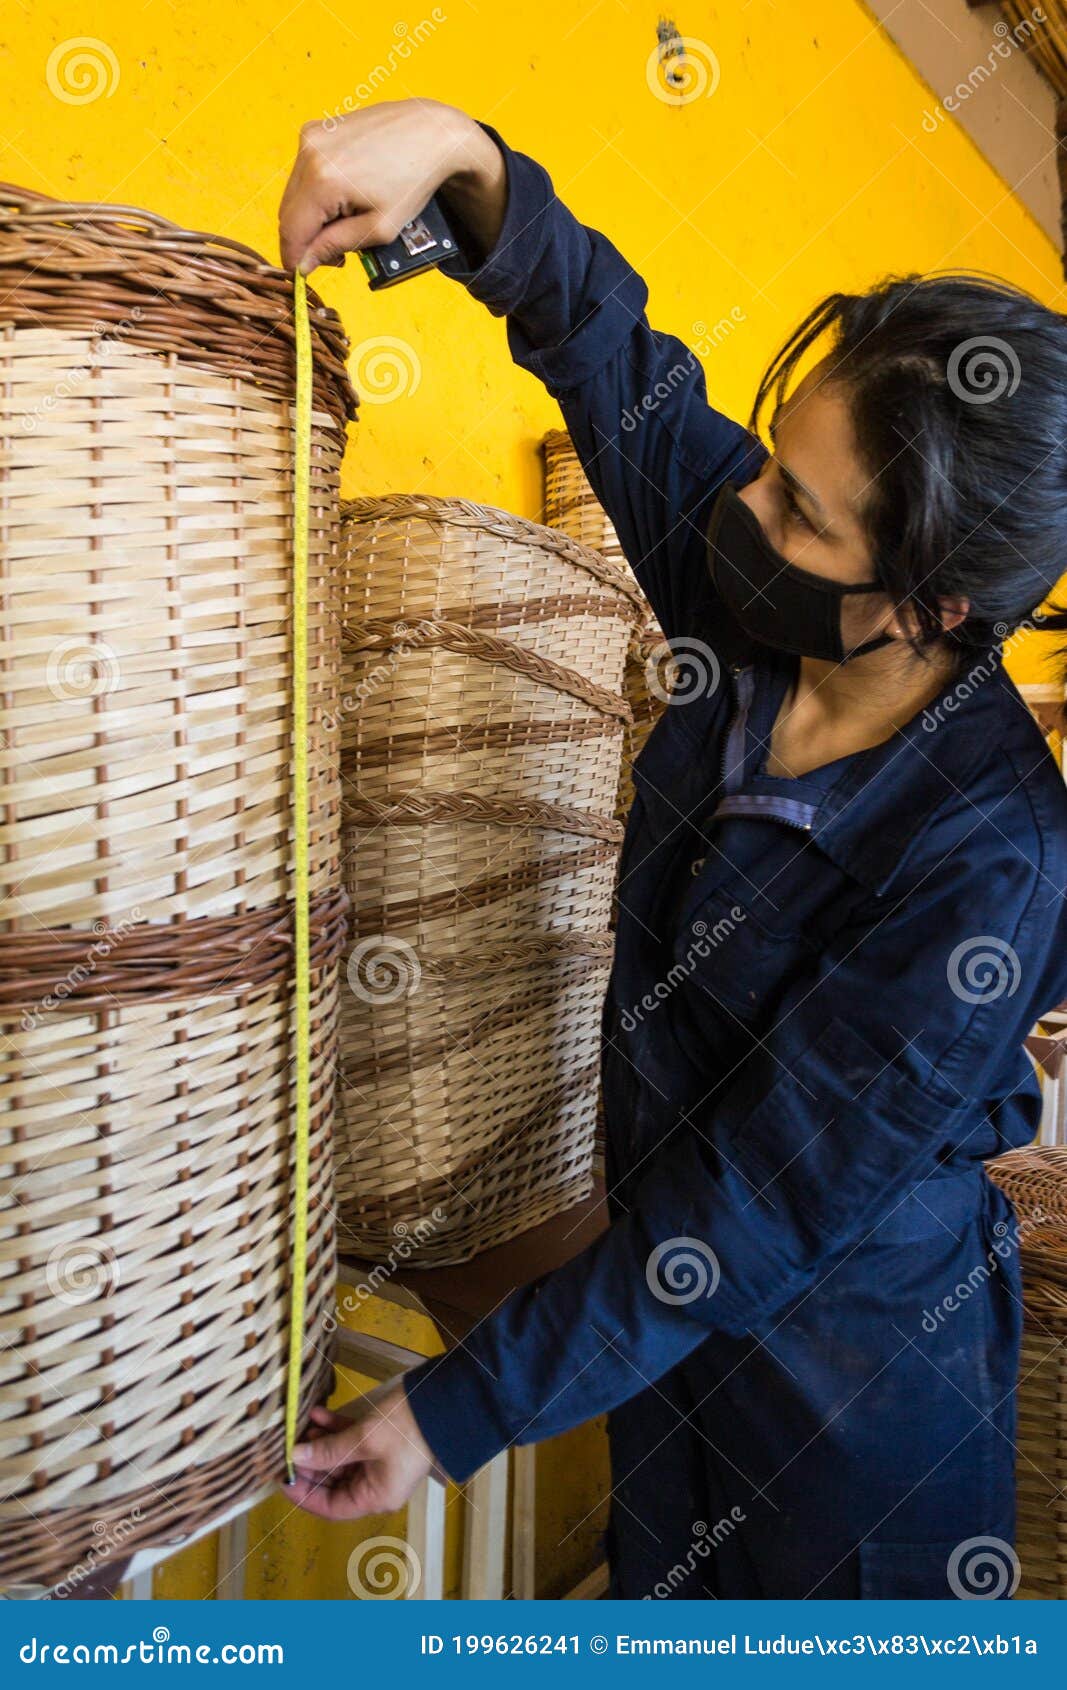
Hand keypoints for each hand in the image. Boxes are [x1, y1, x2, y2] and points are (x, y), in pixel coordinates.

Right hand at [279, 97, 478, 274]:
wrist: (431, 134)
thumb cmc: (413, 179)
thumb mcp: (378, 227)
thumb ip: (335, 246)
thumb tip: (304, 263)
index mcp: (323, 179)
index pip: (291, 231)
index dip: (295, 258)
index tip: (303, 274)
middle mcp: (309, 152)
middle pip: (288, 213)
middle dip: (306, 238)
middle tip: (335, 253)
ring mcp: (311, 137)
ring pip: (294, 194)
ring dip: (311, 216)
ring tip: (345, 223)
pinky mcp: (316, 130)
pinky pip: (303, 173)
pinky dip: (316, 193)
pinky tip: (343, 198)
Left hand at [286, 1378, 441, 1519]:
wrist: (444, 1401)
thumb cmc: (408, 1427)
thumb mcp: (365, 1439)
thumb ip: (329, 1450)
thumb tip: (296, 1457)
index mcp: (375, 1498)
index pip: (329, 1507)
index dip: (303, 1494)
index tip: (282, 1477)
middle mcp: (376, 1487)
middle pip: (332, 1482)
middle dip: (309, 1462)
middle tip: (289, 1445)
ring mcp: (379, 1464)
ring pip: (339, 1459)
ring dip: (320, 1442)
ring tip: (303, 1424)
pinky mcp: (382, 1444)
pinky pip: (351, 1443)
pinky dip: (335, 1430)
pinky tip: (319, 1414)